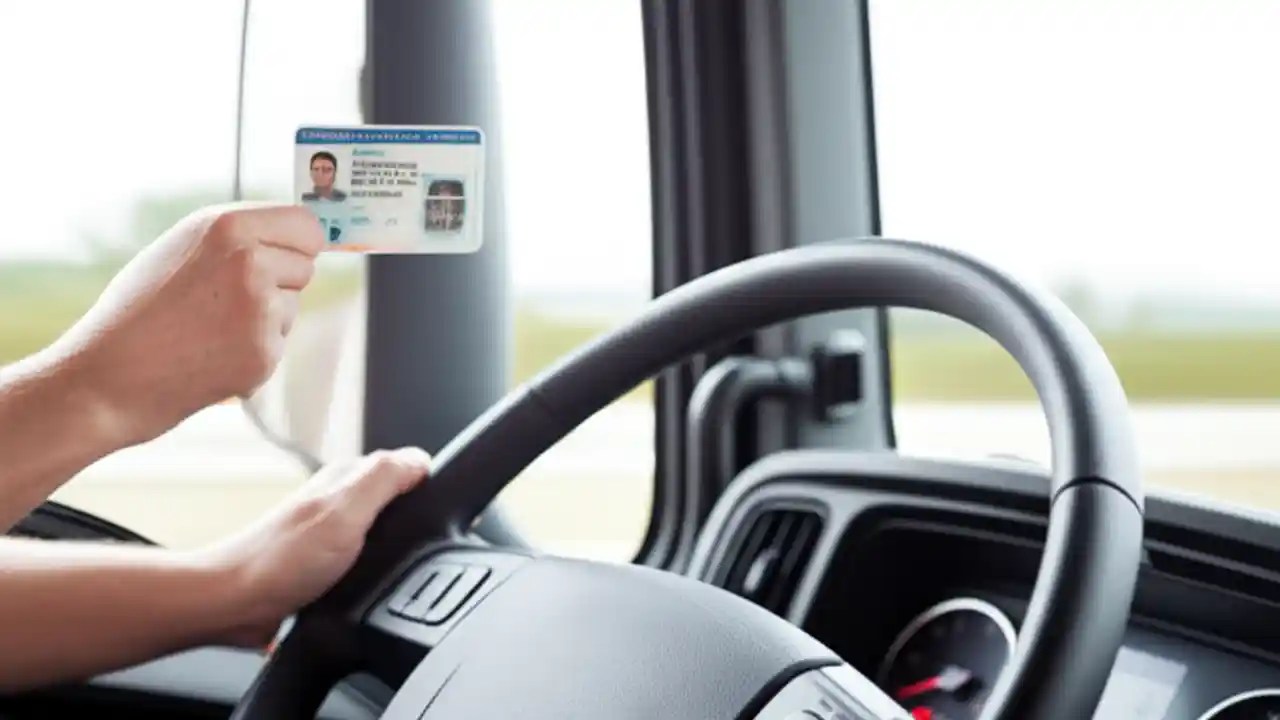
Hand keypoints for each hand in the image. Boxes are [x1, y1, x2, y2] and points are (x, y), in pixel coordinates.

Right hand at [57, 203, 323, 446]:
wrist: (108, 379)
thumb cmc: (139, 312)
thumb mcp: (181, 249)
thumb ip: (238, 238)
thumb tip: (296, 238)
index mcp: (226, 226)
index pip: (306, 226)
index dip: (300, 243)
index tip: (293, 253)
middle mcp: (249, 262)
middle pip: (304, 267)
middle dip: (280, 283)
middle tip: (226, 301)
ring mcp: (260, 310)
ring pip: (292, 307)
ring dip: (265, 320)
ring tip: (209, 331)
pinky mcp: (264, 353)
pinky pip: (278, 345)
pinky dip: (253, 353)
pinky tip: (212, 357)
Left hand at [202, 447, 431, 647]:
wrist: (233, 603)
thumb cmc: (279, 561)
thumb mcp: (345, 510)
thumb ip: (385, 479)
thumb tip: (421, 460)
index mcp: (346, 477)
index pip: (405, 466)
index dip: (425, 485)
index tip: (430, 510)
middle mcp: (337, 499)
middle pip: (397, 498)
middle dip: (413, 518)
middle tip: (413, 545)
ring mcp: (329, 531)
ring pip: (381, 529)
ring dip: (393, 547)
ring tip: (394, 565)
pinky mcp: (322, 562)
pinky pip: (363, 557)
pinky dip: (373, 569)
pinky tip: (370, 583)